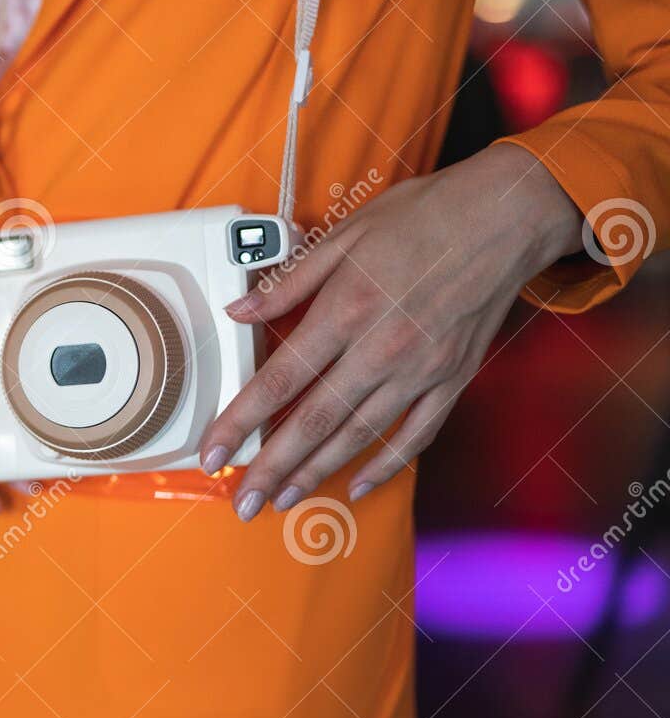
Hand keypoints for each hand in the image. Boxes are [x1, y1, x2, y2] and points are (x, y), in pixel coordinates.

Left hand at [200, 143, 584, 520]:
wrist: (506, 215)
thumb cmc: (423, 217)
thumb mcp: (345, 235)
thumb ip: (288, 282)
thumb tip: (238, 310)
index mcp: (346, 310)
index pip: (279, 379)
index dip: (240, 421)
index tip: (212, 453)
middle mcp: (381, 348)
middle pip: (314, 421)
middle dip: (271, 467)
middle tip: (242, 501)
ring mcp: (420, 370)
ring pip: (358, 435)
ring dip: (317, 472)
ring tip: (283, 500)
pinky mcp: (452, 379)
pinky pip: (416, 434)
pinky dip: (387, 465)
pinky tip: (358, 485)